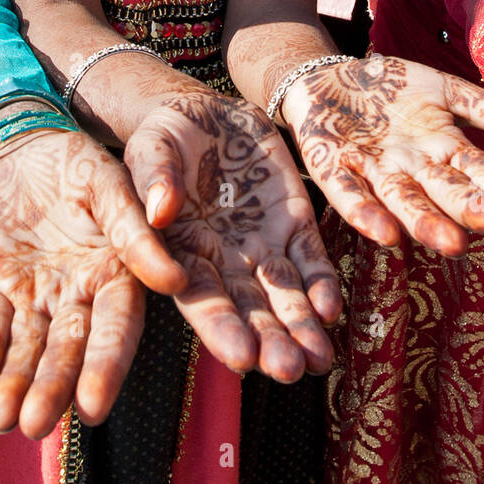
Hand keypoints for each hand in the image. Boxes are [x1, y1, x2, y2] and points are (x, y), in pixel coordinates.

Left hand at [0, 126, 185, 438]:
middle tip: (34, 426)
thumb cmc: (77, 161)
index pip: (115, 330)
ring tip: (1, 421)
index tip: (93, 408)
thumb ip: (133, 232)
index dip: (104, 368)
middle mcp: (78, 296)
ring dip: (15, 383)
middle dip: (51, 388)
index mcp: (116, 275)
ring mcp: (35, 296)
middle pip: (67, 350)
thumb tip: (175, 281)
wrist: (20, 144)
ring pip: (26, 348)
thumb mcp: (109, 186)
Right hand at [125, 91, 340, 382]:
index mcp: (182, 252)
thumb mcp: (150, 151)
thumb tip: (161, 211)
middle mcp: (225, 260)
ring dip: (302, 327)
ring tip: (321, 359)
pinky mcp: (293, 221)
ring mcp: (262, 244)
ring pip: (285, 295)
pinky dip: (322, 284)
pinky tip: (332, 309)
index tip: (241, 358)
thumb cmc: (163, 137)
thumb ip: (154, 180)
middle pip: (250, 309)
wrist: (204, 112)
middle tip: (290, 371)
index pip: (202, 299)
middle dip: (271, 341)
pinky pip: (311, 258)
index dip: (221, 328)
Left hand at [280, 54, 483, 256]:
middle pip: (444, 194)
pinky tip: (382, 234)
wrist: (329, 76)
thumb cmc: (394, 89)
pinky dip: (364, 214)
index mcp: (444, 152)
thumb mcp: (448, 91)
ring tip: (451, 245)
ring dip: (425, 224)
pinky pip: (348, 195)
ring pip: (402, 202)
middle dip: (471, 213)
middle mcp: (413, 171)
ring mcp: (372, 173)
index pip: (478, 175)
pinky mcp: (331, 170)